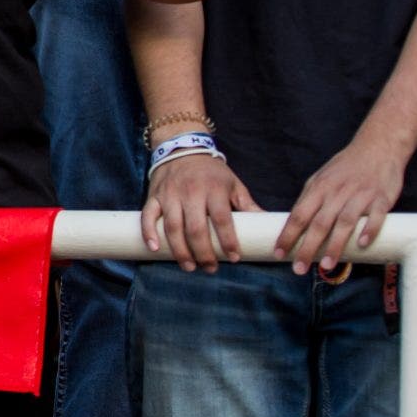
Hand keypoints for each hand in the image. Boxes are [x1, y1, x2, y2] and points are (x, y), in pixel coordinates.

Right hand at [143, 152, 260, 271]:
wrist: (182, 148)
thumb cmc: (211, 172)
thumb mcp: (233, 184)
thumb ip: (248, 205)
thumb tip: (268, 224)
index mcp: (213, 190)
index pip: (222, 219)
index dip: (228, 241)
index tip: (234, 258)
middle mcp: (191, 193)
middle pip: (196, 228)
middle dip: (203, 253)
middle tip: (211, 268)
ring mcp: (170, 195)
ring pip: (172, 227)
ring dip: (180, 251)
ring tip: (190, 267)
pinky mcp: (154, 197)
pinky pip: (148, 216)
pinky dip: (149, 233)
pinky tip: (154, 249)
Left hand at [276, 135, 406, 272]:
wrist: (378, 146)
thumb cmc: (346, 167)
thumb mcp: (321, 179)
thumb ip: (310, 200)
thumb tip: (295, 225)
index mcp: (319, 188)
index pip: (298, 214)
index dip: (287, 235)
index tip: (278, 253)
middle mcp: (337, 192)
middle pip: (318, 223)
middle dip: (307, 247)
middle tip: (298, 269)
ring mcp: (360, 194)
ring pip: (344, 222)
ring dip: (335, 245)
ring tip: (326, 266)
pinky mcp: (382, 197)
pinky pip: (375, 215)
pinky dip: (368, 229)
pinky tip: (362, 244)